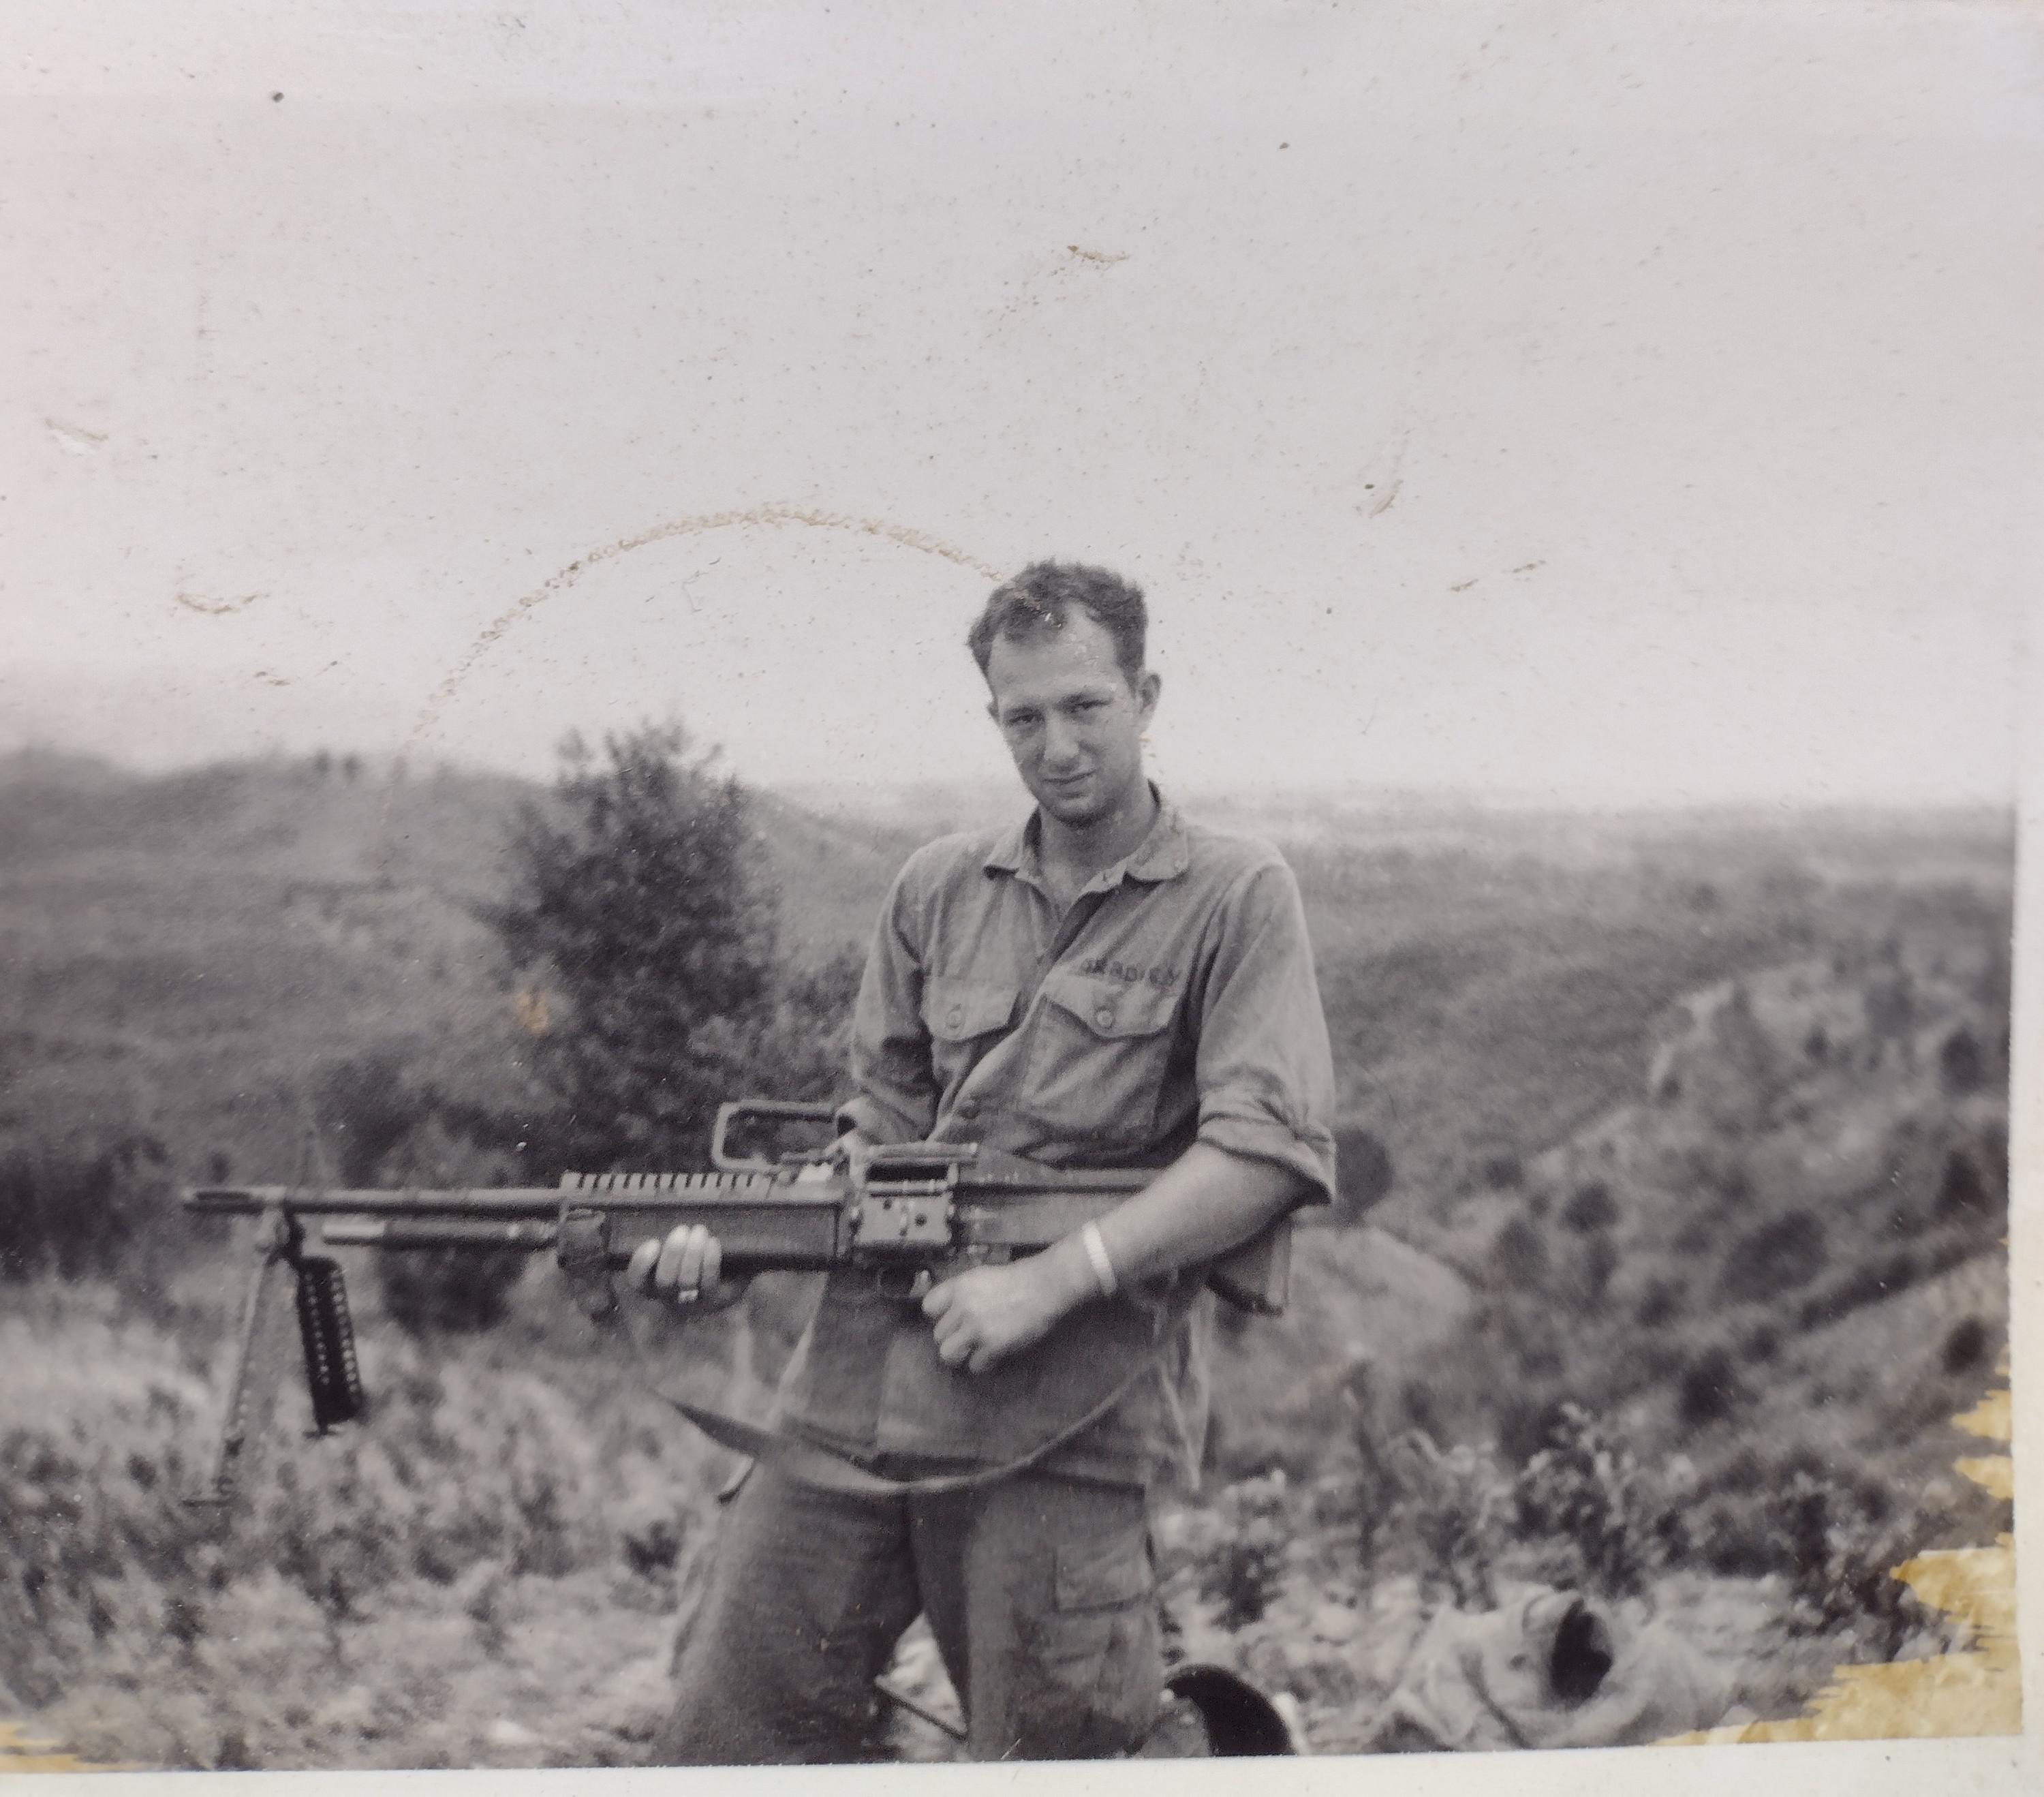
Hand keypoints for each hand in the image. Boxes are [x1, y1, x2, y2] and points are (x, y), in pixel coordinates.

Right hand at [625, 1224, 751, 1313]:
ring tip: (699, 1231)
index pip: (637, 1281)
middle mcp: (671, 1297)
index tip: (652, 1243)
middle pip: (664, 1281)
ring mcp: (695, 1302)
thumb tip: (654, 1214)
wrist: (735, 1268)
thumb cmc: (698, 1252)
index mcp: (655, 1284)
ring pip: (687, 1281)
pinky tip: (712, 1242)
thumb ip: (667, 1236)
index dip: (641, 1264)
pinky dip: (710, 1261)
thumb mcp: (680, 1246)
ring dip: (692, 1253)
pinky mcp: (718, 1299)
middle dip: (673, 1253)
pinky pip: (710, 1282)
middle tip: (682, 1229)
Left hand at [922, 1249, 1088, 1375]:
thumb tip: (952, 1311)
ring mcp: (976, 1328)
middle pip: (938, 1335)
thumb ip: (963, 1293)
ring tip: (974, 1350)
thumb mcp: (983, 1277)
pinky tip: (994, 1354)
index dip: (939, 1316)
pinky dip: (984, 1363)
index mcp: (959, 1287)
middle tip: (969, 1336)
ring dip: (961, 1354)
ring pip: (948, 1354)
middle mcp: (962, 1307)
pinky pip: (975, 1365)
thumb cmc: (1019, 1278)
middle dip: (953, 1337)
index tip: (952, 1319)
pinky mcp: (992, 1346)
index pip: (928, 1307)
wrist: (1045, 1286)